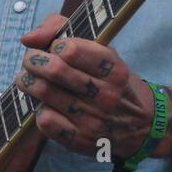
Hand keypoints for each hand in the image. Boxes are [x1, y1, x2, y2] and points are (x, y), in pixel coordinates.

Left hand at [13, 13, 154, 156]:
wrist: (142, 126)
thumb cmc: (115, 83)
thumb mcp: (105, 52)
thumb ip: (64, 31)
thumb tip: (28, 38)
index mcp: (115, 70)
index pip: (71, 49)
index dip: (54, 44)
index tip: (53, 48)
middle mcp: (107, 95)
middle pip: (55, 70)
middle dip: (33, 60)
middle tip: (31, 61)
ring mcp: (94, 120)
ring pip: (45, 93)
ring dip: (28, 82)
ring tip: (29, 79)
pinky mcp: (80, 141)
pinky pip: (46, 121)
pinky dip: (38, 109)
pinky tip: (44, 105)